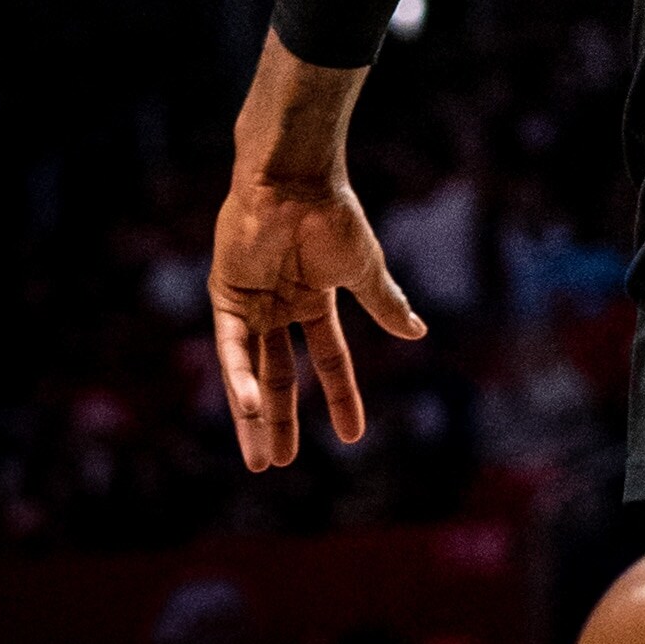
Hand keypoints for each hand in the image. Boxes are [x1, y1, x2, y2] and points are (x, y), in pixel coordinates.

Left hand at [208, 169, 426, 472]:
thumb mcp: (362, 268)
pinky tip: (250, 408)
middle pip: (281, 375)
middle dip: (280, 420)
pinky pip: (230, 347)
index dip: (341, 395)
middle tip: (279, 463)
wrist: (295, 180)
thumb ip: (385, 303)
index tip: (354, 436)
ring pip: (251, 372)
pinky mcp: (226, 296)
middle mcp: (280, 307)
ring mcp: (251, 304)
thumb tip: (419, 332)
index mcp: (314, 298)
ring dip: (254, 416)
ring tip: (261, 459)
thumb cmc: (332, 214)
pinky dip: (239, 378)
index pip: (329, 358)